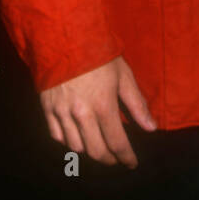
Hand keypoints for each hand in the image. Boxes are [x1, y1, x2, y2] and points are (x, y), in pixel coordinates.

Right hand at [40, 56, 156, 167]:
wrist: (64, 36)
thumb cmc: (98, 53)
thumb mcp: (123, 75)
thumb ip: (137, 104)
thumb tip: (151, 128)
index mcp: (104, 106)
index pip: (117, 143)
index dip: (126, 157)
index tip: (131, 163)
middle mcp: (82, 114)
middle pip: (96, 151)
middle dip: (109, 159)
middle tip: (116, 158)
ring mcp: (62, 113)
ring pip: (75, 147)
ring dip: (89, 152)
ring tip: (98, 147)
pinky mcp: (47, 109)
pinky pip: (57, 136)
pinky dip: (68, 142)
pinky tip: (77, 138)